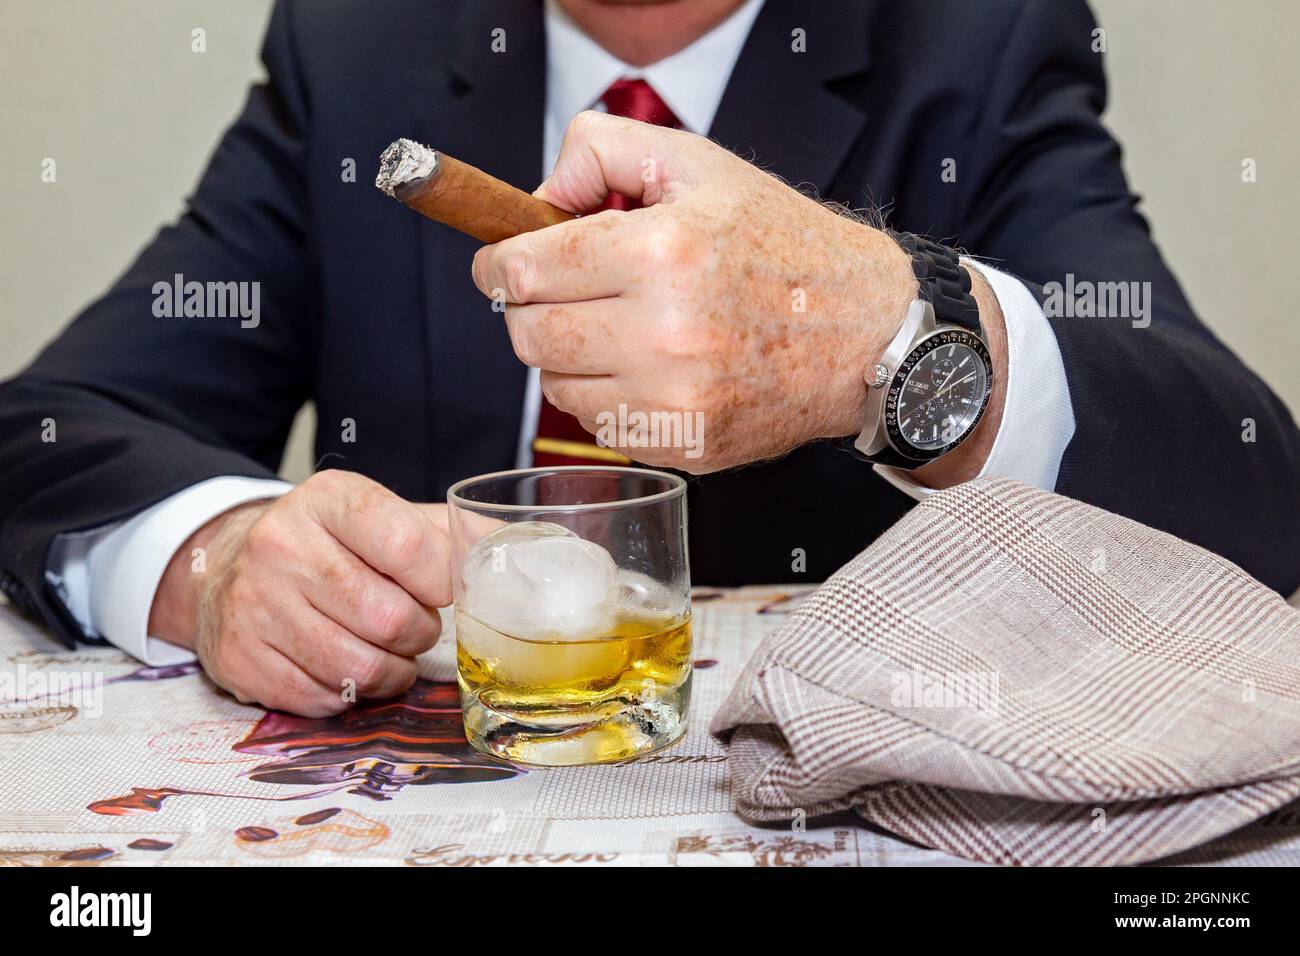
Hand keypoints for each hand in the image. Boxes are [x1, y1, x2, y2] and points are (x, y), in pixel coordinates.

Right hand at [148, 470, 452, 716]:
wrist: (230, 563)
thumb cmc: (330, 544)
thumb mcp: (381, 515)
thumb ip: (449, 530)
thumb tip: (517, 545)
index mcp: (329, 500)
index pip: (408, 547)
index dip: (440, 581)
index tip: (442, 590)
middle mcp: (282, 545)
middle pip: (389, 618)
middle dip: (420, 633)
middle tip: (417, 628)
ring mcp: (254, 603)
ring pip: (358, 666)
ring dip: (392, 671)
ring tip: (391, 652)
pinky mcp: (239, 656)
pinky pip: (323, 697)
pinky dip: (350, 694)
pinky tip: (348, 668)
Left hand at [471, 111, 1003, 474]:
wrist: (867, 335)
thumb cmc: (785, 246)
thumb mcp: (701, 165)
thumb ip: (605, 150)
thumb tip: (539, 195)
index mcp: (663, 253)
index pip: (525, 270)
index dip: (496, 265)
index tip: (497, 264)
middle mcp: (664, 334)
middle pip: (529, 334)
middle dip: (526, 308)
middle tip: (554, 292)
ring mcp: (675, 401)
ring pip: (556, 387)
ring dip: (565, 356)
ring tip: (608, 327)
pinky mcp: (684, 445)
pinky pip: (599, 427)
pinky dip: (603, 397)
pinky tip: (640, 367)